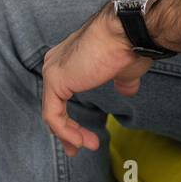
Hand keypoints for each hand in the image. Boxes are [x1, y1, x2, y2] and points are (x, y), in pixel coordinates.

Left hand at [41, 6, 152, 156]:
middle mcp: (56, 61)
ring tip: (89, 145)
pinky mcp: (54, 79)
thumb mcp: (125, 71)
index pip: (61, 95)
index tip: (85, 139)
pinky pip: (53, 115)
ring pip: (52, 112)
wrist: (128, 31)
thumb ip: (122, 82)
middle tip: (78, 150)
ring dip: (69, 135)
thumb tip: (126, 90)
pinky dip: (66, 132)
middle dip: (66, 132)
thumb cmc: (128, 45)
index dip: (71, 120)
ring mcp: (52, 70)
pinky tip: (81, 141)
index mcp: (70, 59)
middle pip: (53, 105)